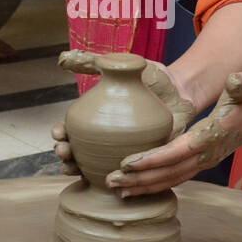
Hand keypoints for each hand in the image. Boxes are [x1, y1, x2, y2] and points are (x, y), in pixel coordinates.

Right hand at [51, 50, 197, 174]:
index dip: (60, 134)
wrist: (183, 89)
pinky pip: (126, 177)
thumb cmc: (150, 78)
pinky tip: (107, 181)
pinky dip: (116, 181)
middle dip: (65, 156)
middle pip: (76, 154)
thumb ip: (91, 62)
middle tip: (65, 152)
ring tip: (76, 169)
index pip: (70, 130)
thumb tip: (62, 60)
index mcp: (96, 120)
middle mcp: (105, 141)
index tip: (58, 132)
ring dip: (81, 171)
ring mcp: (122, 153)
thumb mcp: (119, 68)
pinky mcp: (143, 163)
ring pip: (95, 170)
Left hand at [104, 72, 241, 195]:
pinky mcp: (203, 161)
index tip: (125, 164)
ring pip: (171, 180)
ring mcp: (205, 161)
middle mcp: (206, 155)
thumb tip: (235, 80)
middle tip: (110, 181)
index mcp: (210, 136)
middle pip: (168, 174)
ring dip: (144, 186)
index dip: (151, 160)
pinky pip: (177, 177)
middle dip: (139, 179)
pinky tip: (139, 187)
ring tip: (118, 191)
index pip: (176, 153)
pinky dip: (157, 184)